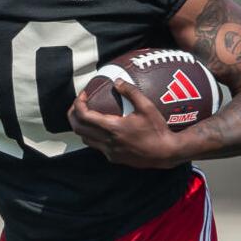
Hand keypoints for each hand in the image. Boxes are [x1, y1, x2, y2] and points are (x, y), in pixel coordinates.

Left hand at [68, 79, 182, 168]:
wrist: (166, 153)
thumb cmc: (158, 130)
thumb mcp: (147, 107)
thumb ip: (131, 92)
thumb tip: (117, 81)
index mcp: (113, 128)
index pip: (84, 116)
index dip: (78, 103)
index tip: (84, 94)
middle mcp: (107, 142)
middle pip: (77, 129)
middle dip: (73, 114)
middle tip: (80, 103)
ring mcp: (110, 152)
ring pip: (85, 139)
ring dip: (81, 126)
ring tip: (87, 114)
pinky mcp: (114, 158)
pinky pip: (96, 146)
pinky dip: (93, 136)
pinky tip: (102, 128)